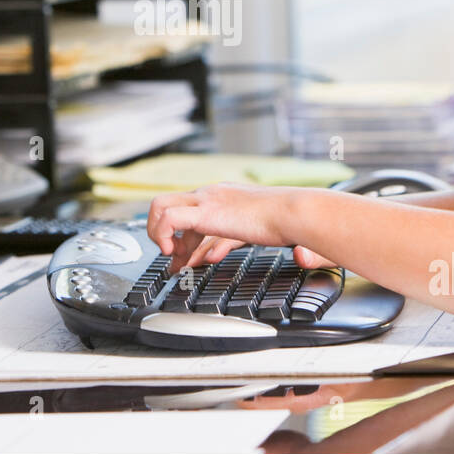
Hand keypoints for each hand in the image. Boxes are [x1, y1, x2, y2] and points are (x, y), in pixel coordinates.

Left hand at [147, 182, 293, 273]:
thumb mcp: (253, 228)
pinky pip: (169, 220)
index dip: (181, 235)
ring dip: (159, 235)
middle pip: (168, 203)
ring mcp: (206, 200)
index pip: (189, 209)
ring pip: (159, 207)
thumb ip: (230, 239)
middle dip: (163, 233)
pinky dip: (165, 237)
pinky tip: (178, 257)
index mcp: (222, 194)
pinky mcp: (206, 212)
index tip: (183, 257)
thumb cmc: (285, 222)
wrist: (294, 212)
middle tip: (174, 257)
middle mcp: (210, 194)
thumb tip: (214, 254)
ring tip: (173, 259)